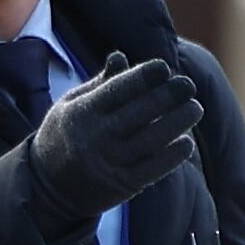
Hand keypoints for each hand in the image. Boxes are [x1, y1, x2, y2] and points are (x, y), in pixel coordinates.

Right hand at [25, 50, 200, 227]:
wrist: (48, 188)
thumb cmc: (66, 135)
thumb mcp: (72, 105)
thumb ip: (100, 84)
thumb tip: (121, 56)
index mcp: (82, 112)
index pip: (117, 90)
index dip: (142, 78)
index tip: (164, 67)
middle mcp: (96, 137)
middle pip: (138, 114)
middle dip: (167, 97)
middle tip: (188, 85)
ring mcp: (110, 163)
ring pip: (151, 141)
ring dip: (177, 123)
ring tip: (195, 108)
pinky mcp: (123, 186)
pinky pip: (153, 170)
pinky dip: (173, 156)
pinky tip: (187, 142)